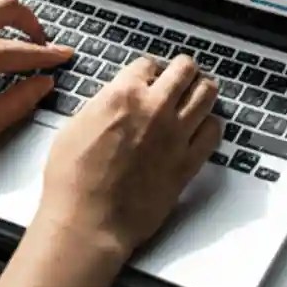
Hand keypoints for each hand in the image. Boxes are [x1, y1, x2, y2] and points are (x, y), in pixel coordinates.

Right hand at [38, 55, 219, 254]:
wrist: (89, 222)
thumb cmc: (73, 182)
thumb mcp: (74, 127)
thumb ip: (102, 107)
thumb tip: (113, 102)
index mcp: (123, 95)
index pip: (148, 64)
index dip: (150, 69)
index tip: (151, 74)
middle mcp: (154, 109)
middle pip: (185, 70)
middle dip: (184, 69)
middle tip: (183, 74)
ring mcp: (176, 135)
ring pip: (207, 94)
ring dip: (203, 89)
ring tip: (199, 92)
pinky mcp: (188, 162)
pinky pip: (214, 132)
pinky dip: (211, 124)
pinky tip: (203, 126)